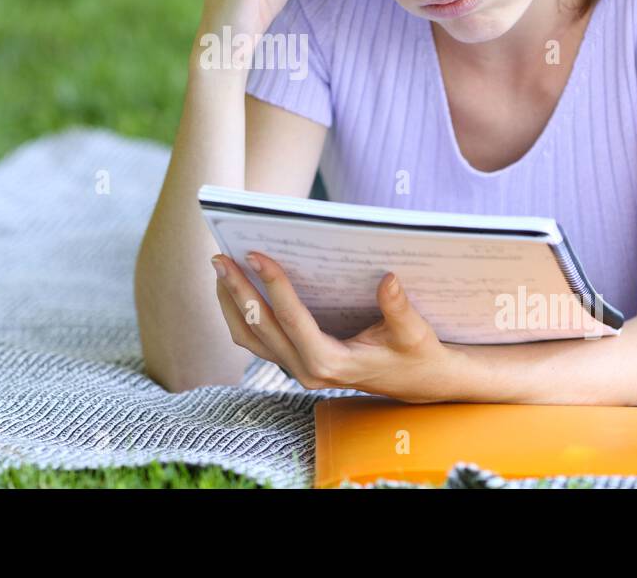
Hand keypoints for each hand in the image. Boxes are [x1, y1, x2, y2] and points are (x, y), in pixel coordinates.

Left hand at [211, 251, 459, 403]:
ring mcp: (296, 368)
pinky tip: (236, 286)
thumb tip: (389, 278)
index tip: (256, 254)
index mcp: (332, 363)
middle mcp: (307, 370)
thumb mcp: (414, 333)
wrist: (417, 382)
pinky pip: (255, 340)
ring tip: (219, 267)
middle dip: (237, 290)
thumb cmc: (416, 355)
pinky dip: (240, 312)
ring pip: (249, 337)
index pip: (292, 319)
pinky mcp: (293, 362)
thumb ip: (399, 309)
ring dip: (231, 302)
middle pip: (260, 327)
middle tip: (219, 256)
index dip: (273, 285)